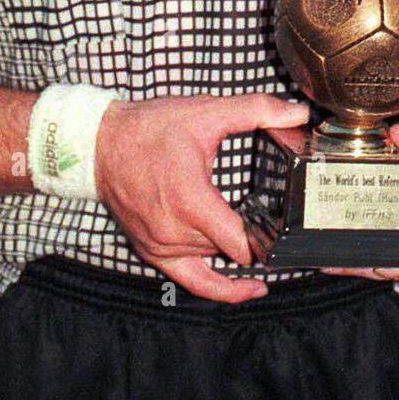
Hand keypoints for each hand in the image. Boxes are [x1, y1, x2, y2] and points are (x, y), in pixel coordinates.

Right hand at [95, 92, 309, 302]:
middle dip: (257, 235)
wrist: (101, 144)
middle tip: (279, 218)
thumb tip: (298, 113)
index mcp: (191, 200)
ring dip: (232, 244)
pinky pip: (194, 282)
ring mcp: (162, 246)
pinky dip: (222, 288)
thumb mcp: (205, 112)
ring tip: (257, 228)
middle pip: (232, 249)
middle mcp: (175, 231)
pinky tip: (249, 289)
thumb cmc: (149, 129)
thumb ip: (255, 110)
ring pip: (216, 257)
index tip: (288, 225)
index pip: (240, 242)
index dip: (269, 236)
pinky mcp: (153, 252)